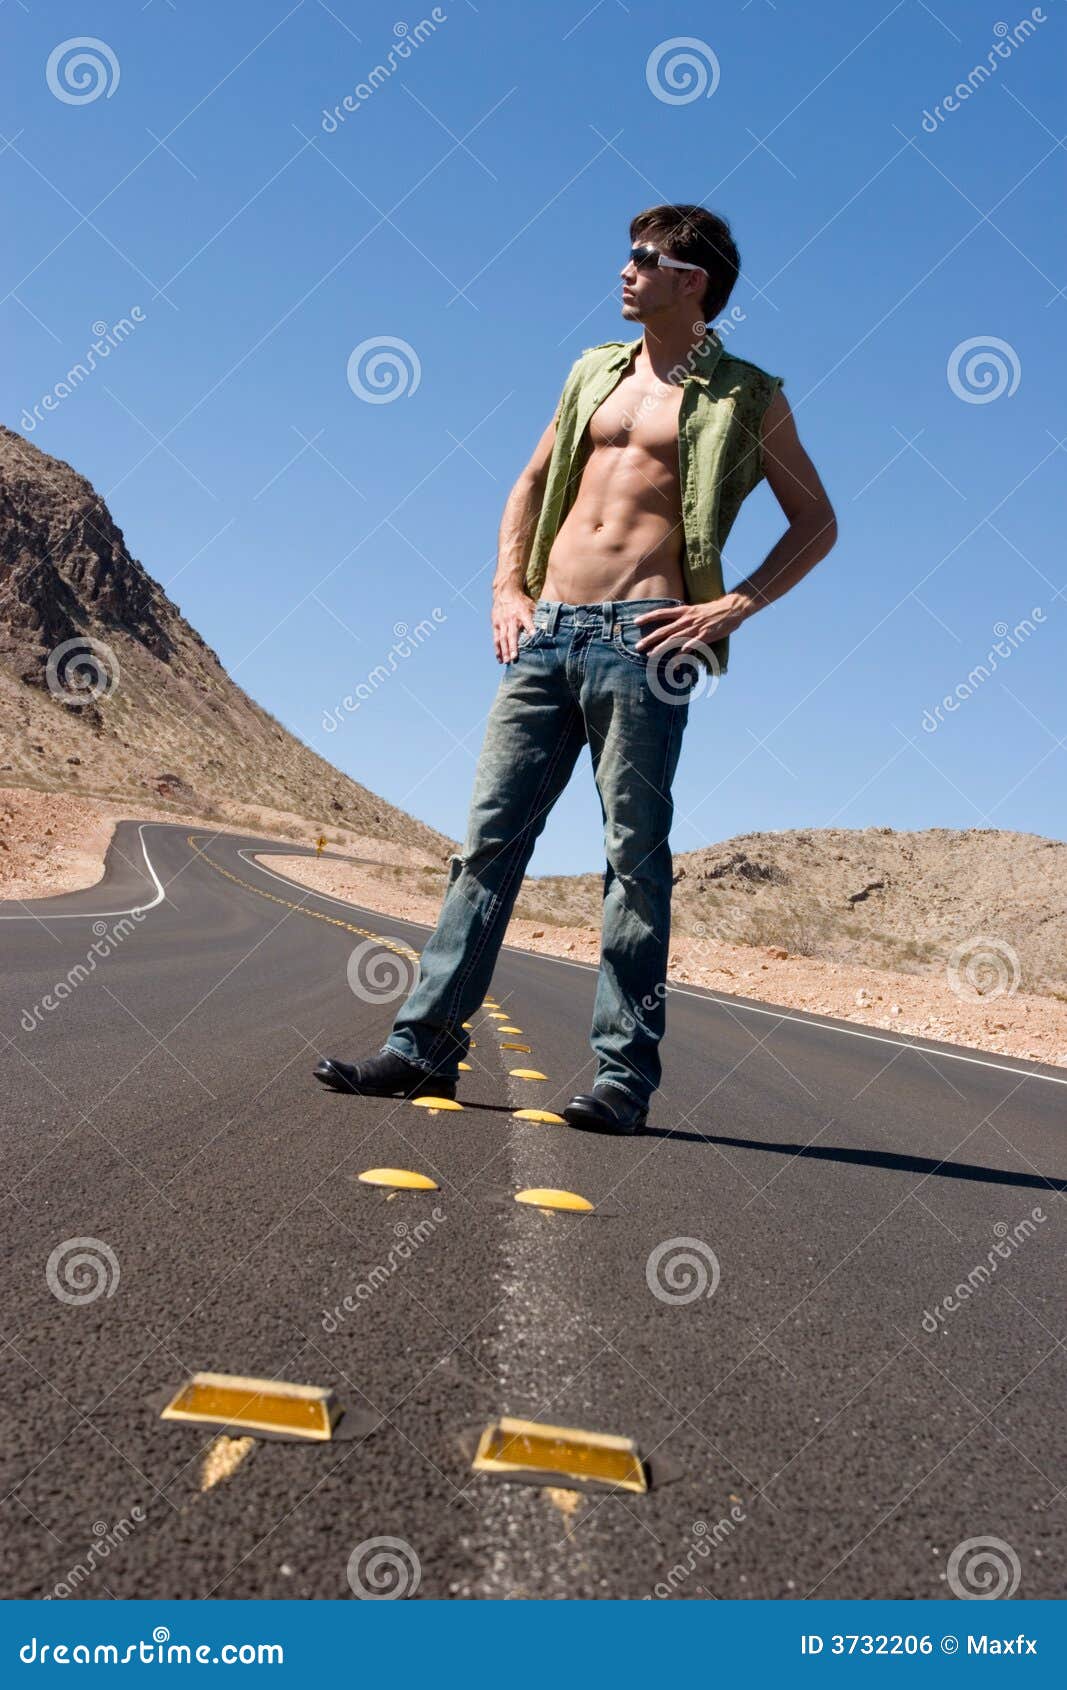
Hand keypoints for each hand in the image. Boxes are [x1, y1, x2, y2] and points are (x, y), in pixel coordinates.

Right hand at [492, 589, 536, 662]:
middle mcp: (511, 618)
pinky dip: (497, 649)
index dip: (530, 628)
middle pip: (512, 634)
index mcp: (523, 613)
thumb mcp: (532, 605)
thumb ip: (539, 617)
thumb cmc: (522, 602)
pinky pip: (496, 639)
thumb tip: (549, 628)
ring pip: (502, 638)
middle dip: (513, 646)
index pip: (527, 621)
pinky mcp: (495, 624)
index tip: (534, 636)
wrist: (506, 592)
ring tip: (507, 661)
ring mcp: (502, 622)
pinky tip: (500, 658)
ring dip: (504, 650)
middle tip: (514, 658)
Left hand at [632, 593, 755, 656]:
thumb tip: (672, 622)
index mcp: (684, 611)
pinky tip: (676, 661)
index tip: (635, 621)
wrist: (731, 608)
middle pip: (664, 630)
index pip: (662, 613)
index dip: (648, 617)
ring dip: (661, 648)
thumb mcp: (695, 609)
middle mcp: (687, 620)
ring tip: (651, 656)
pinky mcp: (704, 636)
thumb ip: (683, 616)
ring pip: (674, 640)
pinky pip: (692, 647)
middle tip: (638, 647)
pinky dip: (683, 654)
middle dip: (650, 639)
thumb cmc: (713, 610)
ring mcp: (695, 629)